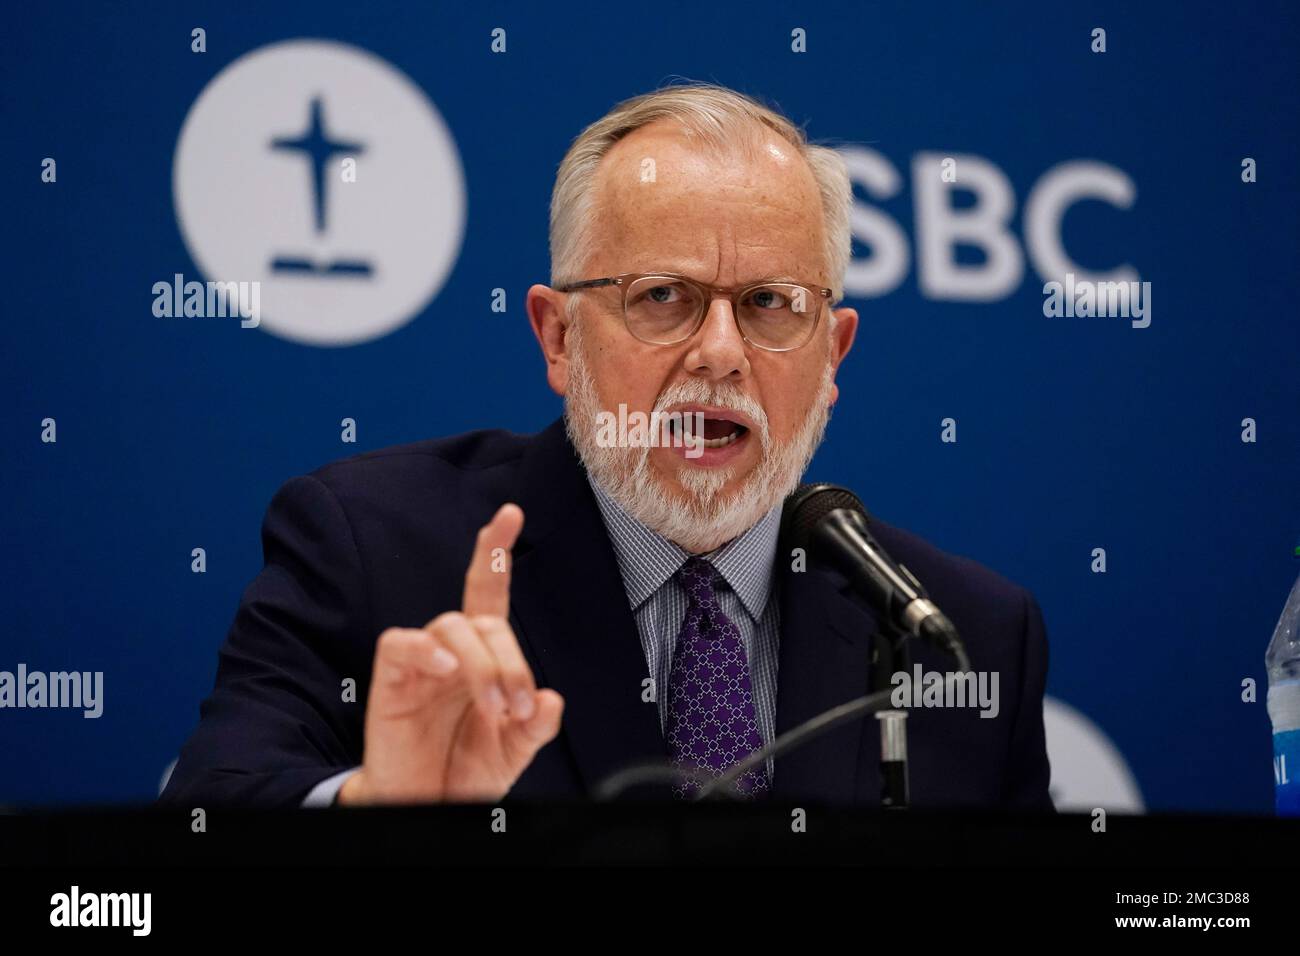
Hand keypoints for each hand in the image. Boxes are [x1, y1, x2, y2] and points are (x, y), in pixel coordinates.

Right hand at [339, 504, 564, 803]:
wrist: (426, 807)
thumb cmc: (463, 773)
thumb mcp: (513, 750)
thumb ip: (537, 726)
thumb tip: (552, 700)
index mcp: (481, 660)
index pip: (487, 594)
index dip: (495, 554)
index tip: (510, 514)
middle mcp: (451, 653)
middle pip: (482, 619)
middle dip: (510, 658)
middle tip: (519, 705)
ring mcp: (421, 664)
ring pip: (451, 625)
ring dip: (483, 662)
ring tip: (494, 704)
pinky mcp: (391, 680)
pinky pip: (400, 643)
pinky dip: (427, 650)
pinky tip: (448, 670)